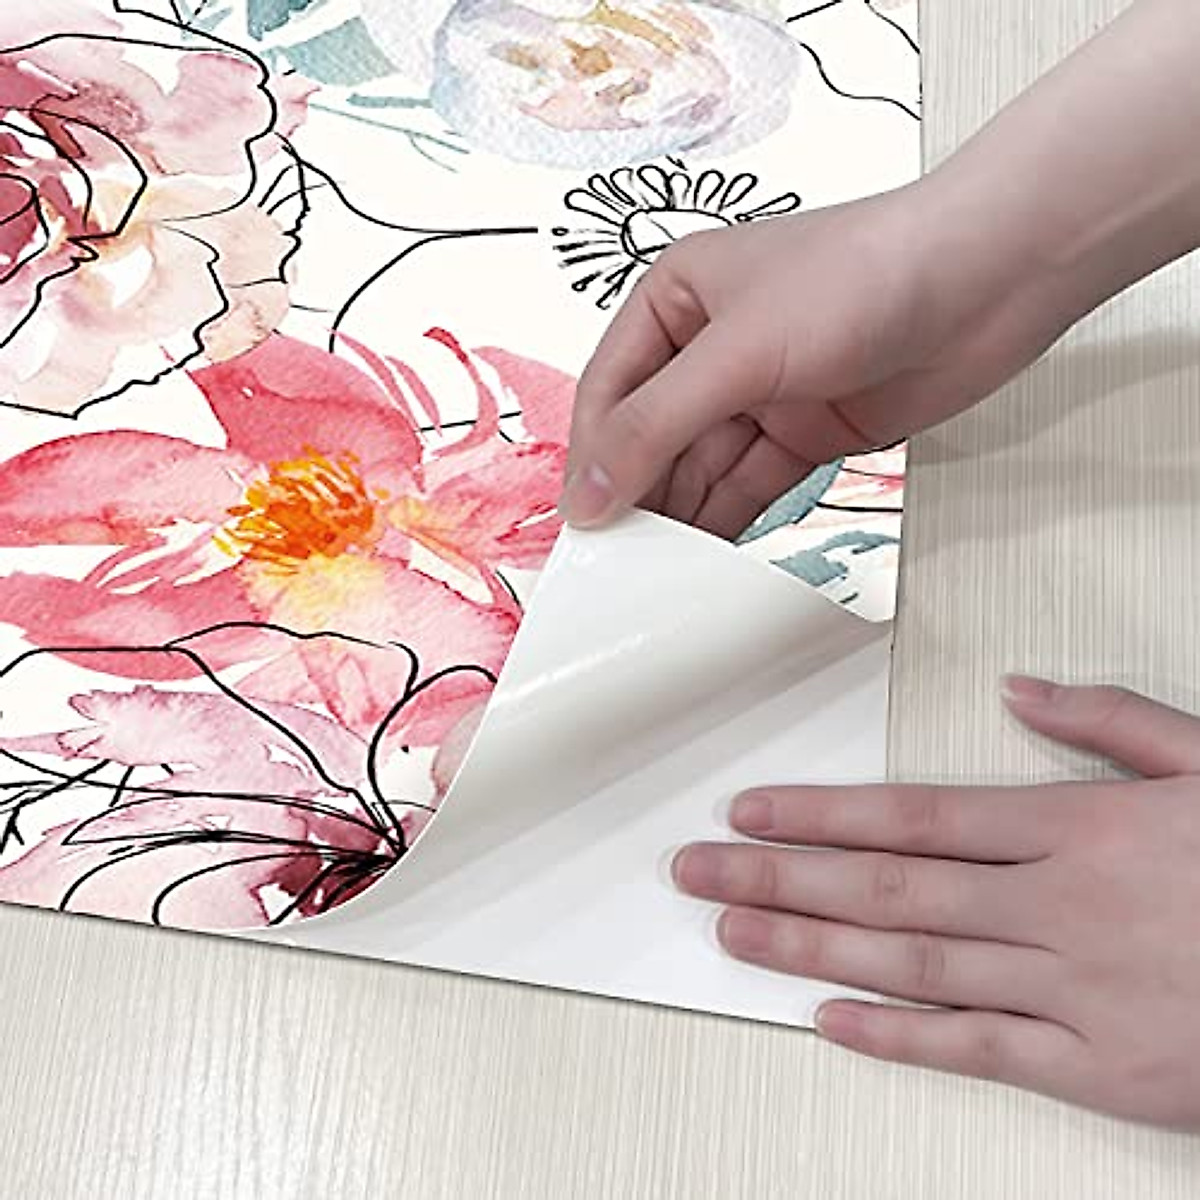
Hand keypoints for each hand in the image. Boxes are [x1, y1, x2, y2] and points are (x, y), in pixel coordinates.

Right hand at [560, 0, 1199, 539]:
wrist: (989, 280)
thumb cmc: (864, 273)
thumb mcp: (739, 350)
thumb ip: (658, 425)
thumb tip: (590, 492)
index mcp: (675, 301)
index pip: (611, 390)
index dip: (594, 456)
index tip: (584, 521)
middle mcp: (711, 347)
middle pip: (652, 436)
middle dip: (637, 493)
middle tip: (619, 559)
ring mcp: (760, 392)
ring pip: (699, 468)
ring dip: (681, 515)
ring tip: (657, 571)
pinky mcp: (805, 432)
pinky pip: (749, 486)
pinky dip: (729, 521)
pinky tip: (707, 558)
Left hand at [672, 677, 1199, 1129]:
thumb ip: (1113, 720)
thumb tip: (1022, 688)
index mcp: (1078, 827)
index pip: (914, 815)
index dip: (820, 816)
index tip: (750, 813)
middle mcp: (1057, 905)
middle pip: (888, 888)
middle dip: (780, 878)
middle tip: (699, 871)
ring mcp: (1074, 989)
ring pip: (914, 964)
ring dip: (811, 947)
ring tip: (734, 931)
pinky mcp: (1101, 1068)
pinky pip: (981, 1049)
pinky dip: (900, 1037)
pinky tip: (829, 1021)